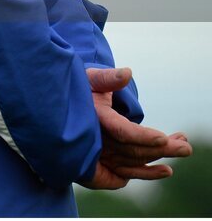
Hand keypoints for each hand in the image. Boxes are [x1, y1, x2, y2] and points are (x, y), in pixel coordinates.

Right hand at [81, 67, 192, 189]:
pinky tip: (165, 170)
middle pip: (132, 149)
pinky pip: (123, 173)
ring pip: (132, 161)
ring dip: (159, 157)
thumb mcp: (89, 78)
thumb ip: (107, 77)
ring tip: (182, 147)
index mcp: (92, 117)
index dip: (143, 136)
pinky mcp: (97, 165)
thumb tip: (128, 73)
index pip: (121, 131)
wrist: (60, 107)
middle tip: (186, 147)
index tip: (163, 138)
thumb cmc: (79, 88)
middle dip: (162, 149)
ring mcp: (95, 154)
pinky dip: (145, 173)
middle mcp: (92, 139)